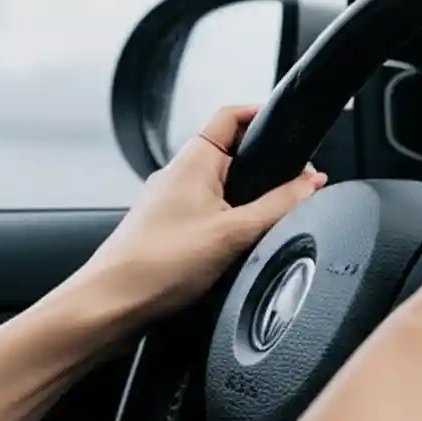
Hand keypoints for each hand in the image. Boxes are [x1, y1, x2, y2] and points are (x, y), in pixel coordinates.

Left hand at [69, 105, 327, 325]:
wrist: (111, 307)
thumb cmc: (157, 267)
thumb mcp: (234, 233)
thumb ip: (278, 206)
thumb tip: (310, 184)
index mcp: (192, 161)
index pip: (230, 115)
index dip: (262, 113)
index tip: (290, 126)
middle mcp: (178, 175)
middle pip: (231, 151)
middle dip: (265, 163)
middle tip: (296, 182)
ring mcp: (171, 203)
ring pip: (220, 185)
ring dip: (248, 194)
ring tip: (272, 215)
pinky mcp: (168, 230)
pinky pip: (208, 212)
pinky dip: (230, 218)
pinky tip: (241, 243)